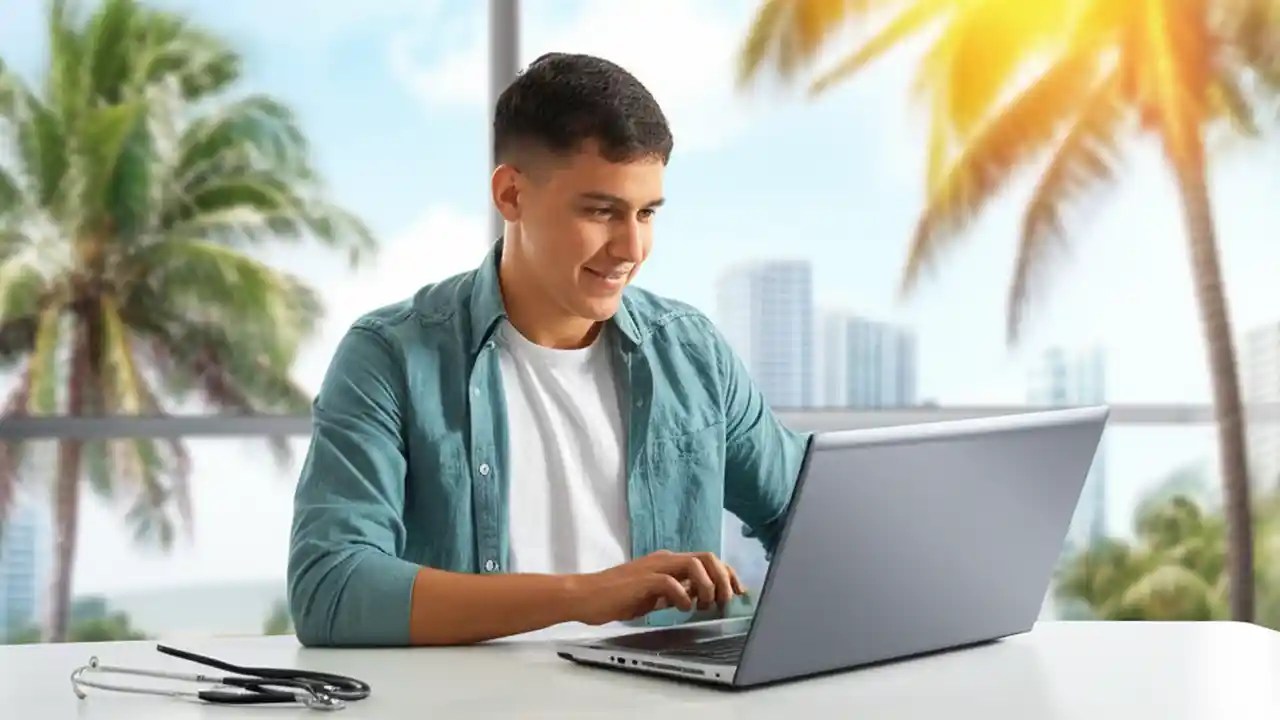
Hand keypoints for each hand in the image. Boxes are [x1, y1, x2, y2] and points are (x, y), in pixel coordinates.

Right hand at [567, 550, 746, 625]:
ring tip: (705, 605)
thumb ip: (676, 593)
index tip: (737, 593)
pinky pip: (672, 582)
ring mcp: (654, 567)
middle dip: (723, 579)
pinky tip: (681, 608)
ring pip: (695, 564)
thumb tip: (699, 597)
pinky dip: (683, 596)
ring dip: (708, 587)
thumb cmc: (617, 597)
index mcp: (669, 562)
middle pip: (708, 557)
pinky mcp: (643, 580)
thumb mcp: (654, 595)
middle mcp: (665, 559)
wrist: (586, 595)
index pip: (708, 560)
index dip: (727, 575)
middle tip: (725, 602)